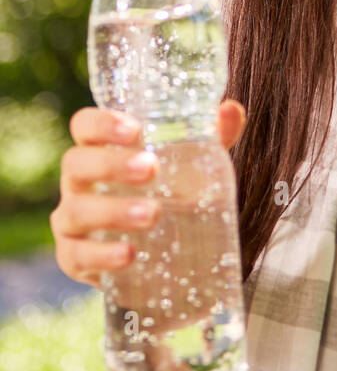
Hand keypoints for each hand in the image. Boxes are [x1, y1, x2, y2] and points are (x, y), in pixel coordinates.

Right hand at [49, 100, 247, 288]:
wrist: (154, 254)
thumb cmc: (166, 194)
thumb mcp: (189, 165)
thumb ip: (211, 138)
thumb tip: (231, 110)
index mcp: (99, 150)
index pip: (84, 126)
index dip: (102, 123)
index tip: (135, 129)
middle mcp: (78, 182)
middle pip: (76, 163)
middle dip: (111, 165)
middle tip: (151, 169)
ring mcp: (70, 222)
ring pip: (76, 211)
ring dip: (113, 211)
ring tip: (152, 214)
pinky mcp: (73, 260)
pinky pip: (76, 257)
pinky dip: (102, 255)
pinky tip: (129, 254)